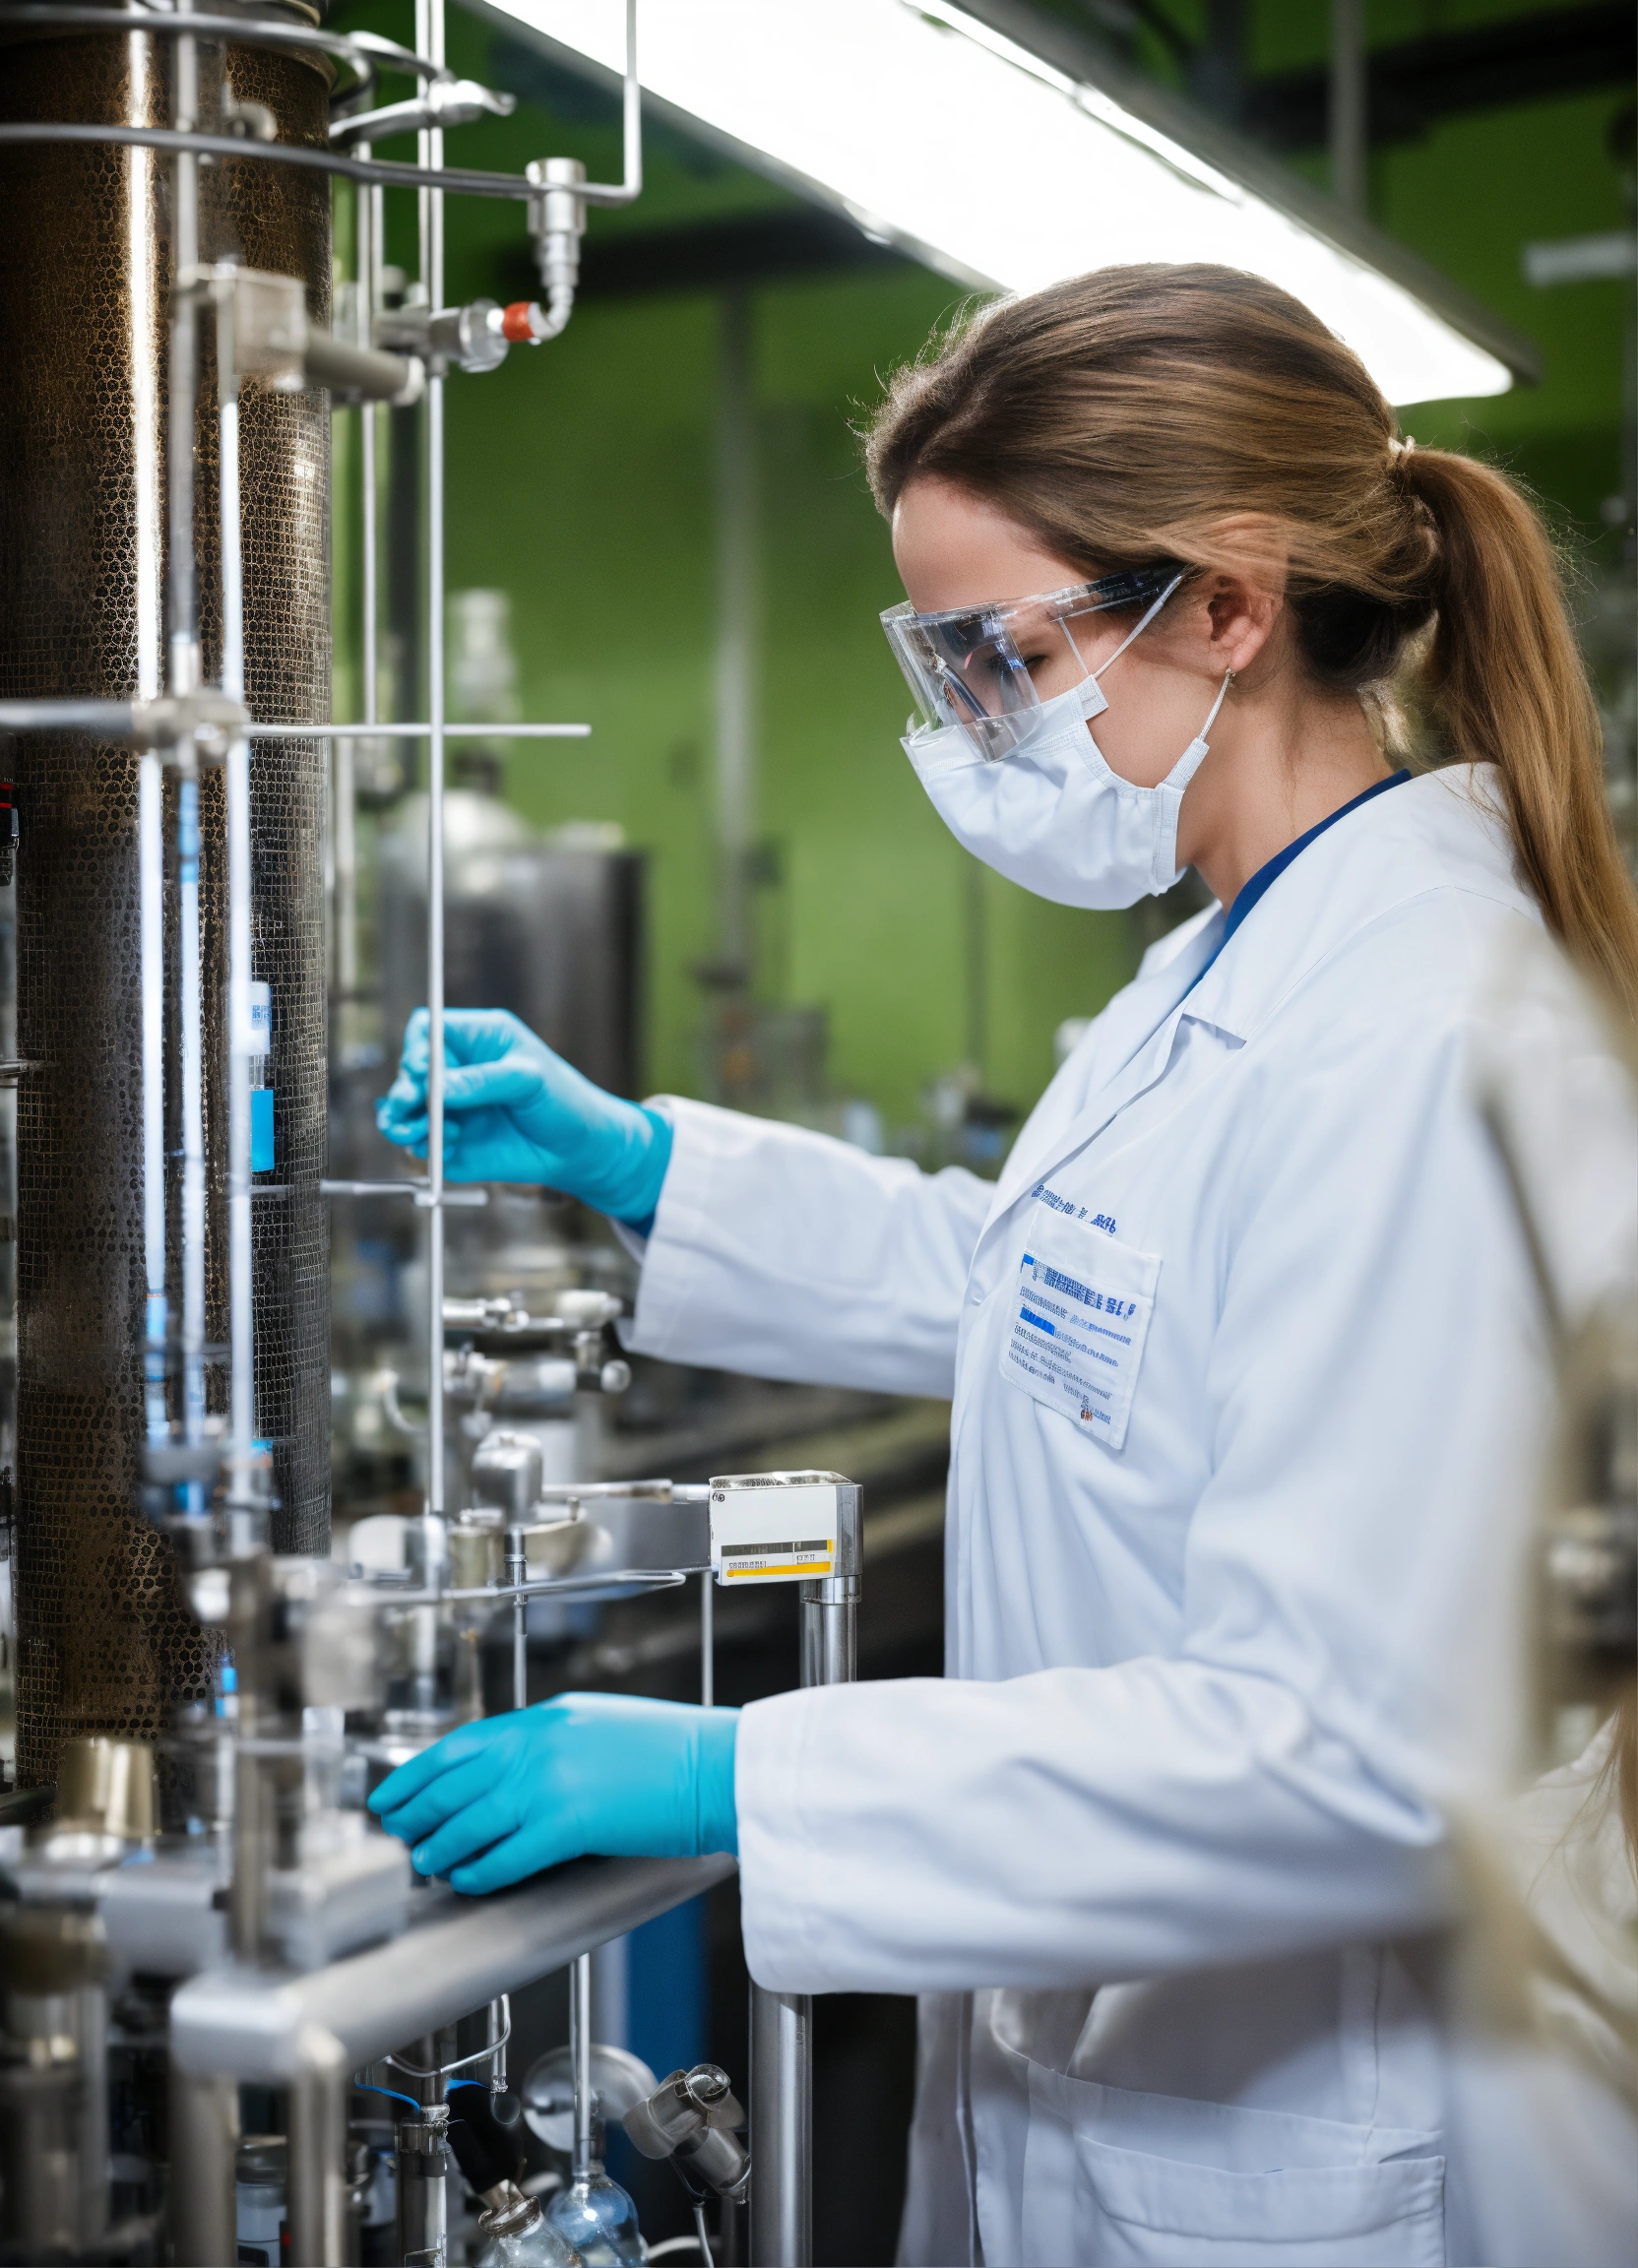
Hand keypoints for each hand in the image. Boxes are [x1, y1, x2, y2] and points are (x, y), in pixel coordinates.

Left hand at [367, 1692, 738, 1894]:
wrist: (719, 1766)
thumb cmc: (671, 1751)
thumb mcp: (599, 1726)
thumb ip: (550, 1741)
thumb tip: (508, 1772)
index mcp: (546, 1717)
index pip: (462, 1744)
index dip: (417, 1773)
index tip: (391, 1793)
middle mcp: (540, 1744)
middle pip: (456, 1783)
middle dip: (417, 1812)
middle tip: (396, 1833)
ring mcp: (552, 1783)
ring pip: (471, 1822)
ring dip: (440, 1847)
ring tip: (424, 1862)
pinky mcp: (569, 1824)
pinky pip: (506, 1856)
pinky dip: (480, 1873)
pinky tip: (468, 1882)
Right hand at [374, 1007, 671, 1223]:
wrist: (579, 1150)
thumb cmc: (563, 1101)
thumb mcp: (531, 1080)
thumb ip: (484, 1081)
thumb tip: (439, 1086)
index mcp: (477, 1039)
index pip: (428, 1028)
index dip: (417, 1046)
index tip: (422, 1069)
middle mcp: (456, 1071)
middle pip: (410, 1071)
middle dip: (404, 1088)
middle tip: (410, 1104)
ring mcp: (450, 1107)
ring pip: (405, 1109)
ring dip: (403, 1120)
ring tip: (419, 1131)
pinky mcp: (450, 1141)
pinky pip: (420, 1143)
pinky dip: (423, 1146)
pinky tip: (446, 1147)